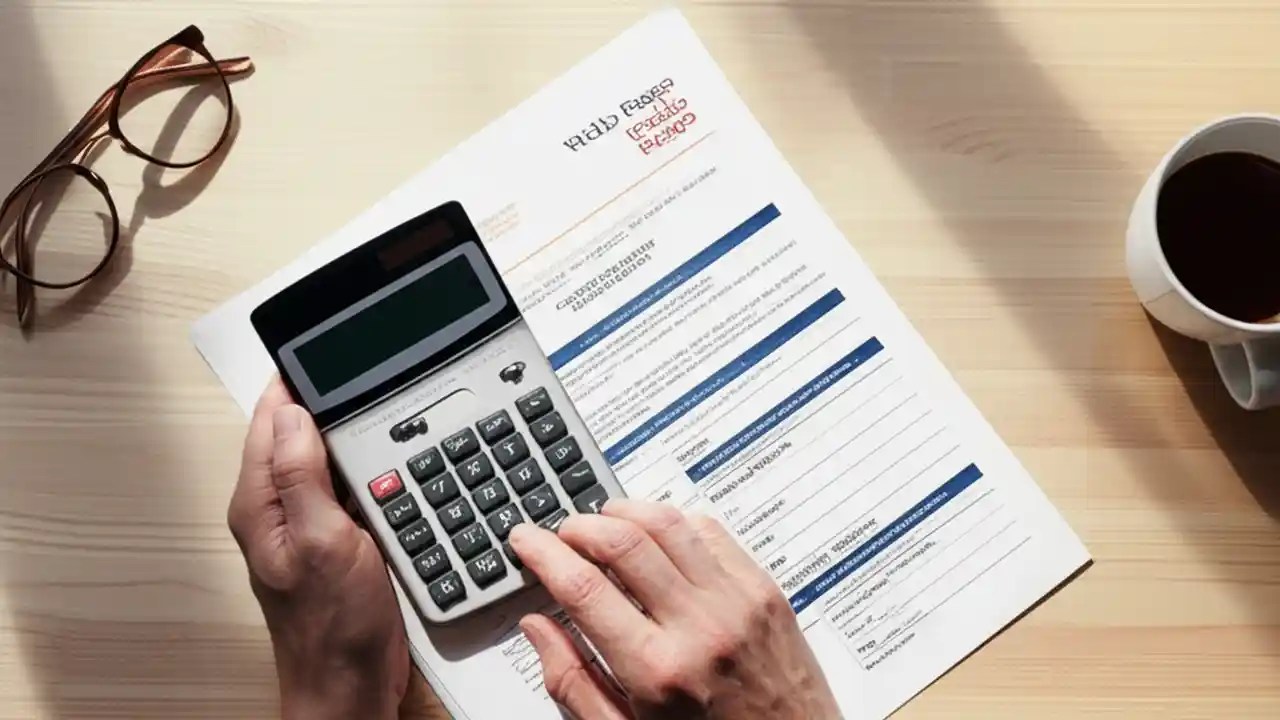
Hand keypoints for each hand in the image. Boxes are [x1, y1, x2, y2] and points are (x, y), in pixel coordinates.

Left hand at [227, 378, 409, 719]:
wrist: (351, 682)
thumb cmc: (333, 626)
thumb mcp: (322, 541)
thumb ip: (303, 476)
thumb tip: (296, 413)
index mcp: (259, 502)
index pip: (269, 420)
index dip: (295, 381)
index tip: (322, 349)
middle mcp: (276, 507)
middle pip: (295, 432)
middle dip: (323, 398)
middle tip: (358, 367)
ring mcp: (304, 522)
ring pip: (322, 455)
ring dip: (346, 430)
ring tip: (373, 397)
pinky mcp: (333, 536)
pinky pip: (344, 483)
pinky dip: (364, 463)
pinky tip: (387, 454)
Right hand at [509, 501, 840, 719]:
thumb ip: (574, 682)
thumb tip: (537, 626)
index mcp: (658, 671)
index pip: (583, 588)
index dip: (543, 553)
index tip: (525, 540)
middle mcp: (700, 627)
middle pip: (623, 542)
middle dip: (578, 526)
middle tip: (558, 533)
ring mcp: (738, 601)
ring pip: (667, 523)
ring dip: (623, 512)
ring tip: (600, 524)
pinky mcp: (764, 589)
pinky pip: (711, 530)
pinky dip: (673, 520)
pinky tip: (655, 534)